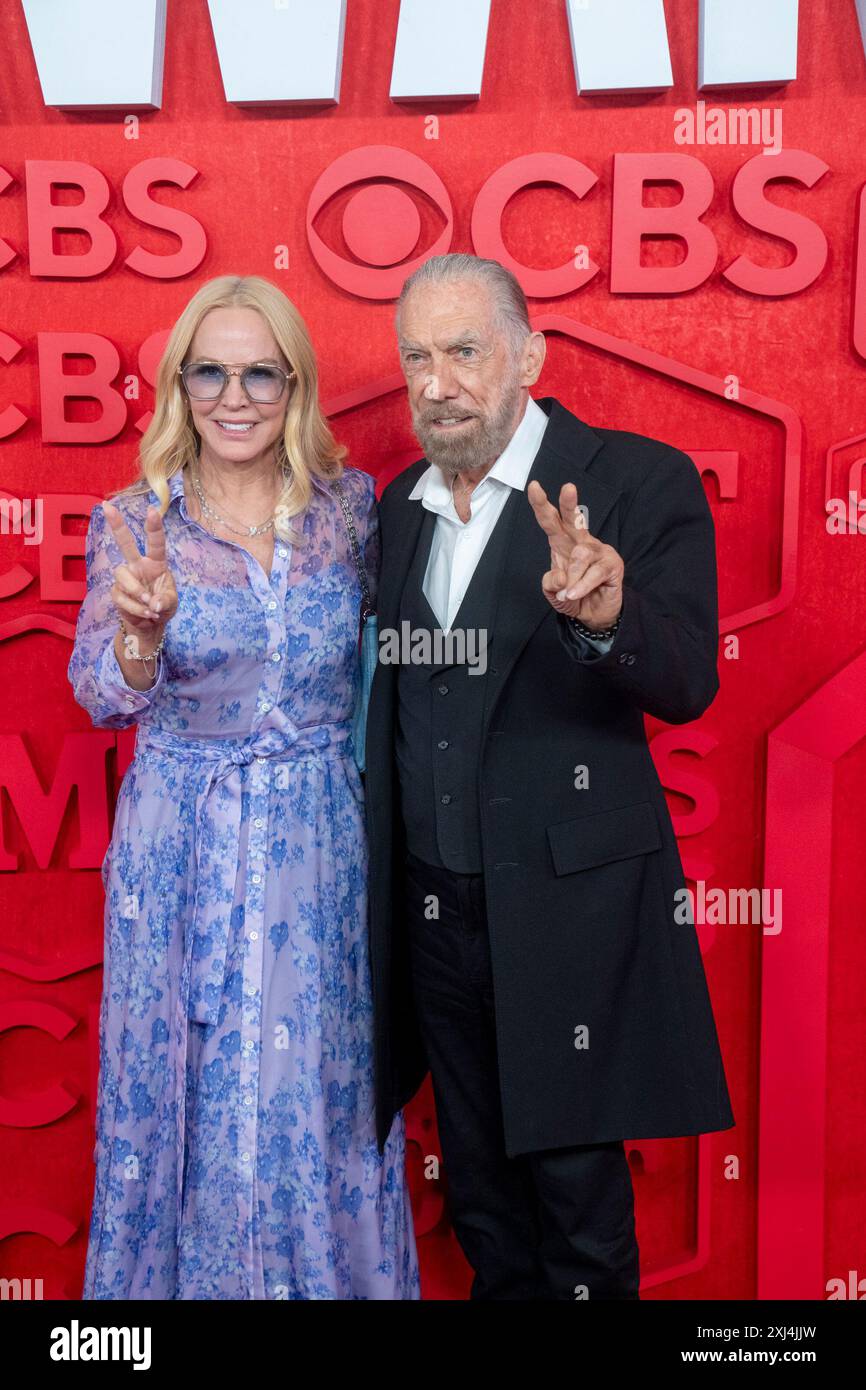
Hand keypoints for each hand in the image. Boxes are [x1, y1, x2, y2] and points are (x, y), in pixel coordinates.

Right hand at [103, 500, 178, 643]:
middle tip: (106, 506)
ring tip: (151, 608)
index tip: (152, 510)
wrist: (150, 624)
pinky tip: (146, 614)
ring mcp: (125, 577)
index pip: (155, 543)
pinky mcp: (116, 592)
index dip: (154, 527)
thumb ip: (165, 601)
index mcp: (156, 562)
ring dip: (137, 592)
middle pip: (125, 542)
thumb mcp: (171, 603)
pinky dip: (136, 608)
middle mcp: (138, 565)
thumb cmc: (163, 606)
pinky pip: (122, 597)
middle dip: (117, 524)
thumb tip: (153, 603)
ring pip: (122, 575)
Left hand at [527, 480, 623, 630]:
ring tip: (568, 594)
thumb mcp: (554, 594)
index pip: (551, 521)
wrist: (596, 615)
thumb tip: (559, 576)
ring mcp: (599, 552)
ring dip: (571, 578)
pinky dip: (581, 586)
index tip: (534, 487)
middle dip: (569, 503)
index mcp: (563, 543)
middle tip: (568, 488)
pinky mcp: (612, 564)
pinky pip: (594, 573)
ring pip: (581, 555)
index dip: (542, 505)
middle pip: (574, 520)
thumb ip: (550, 584)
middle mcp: (581, 542)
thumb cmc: (575, 598)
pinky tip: (574, 595)